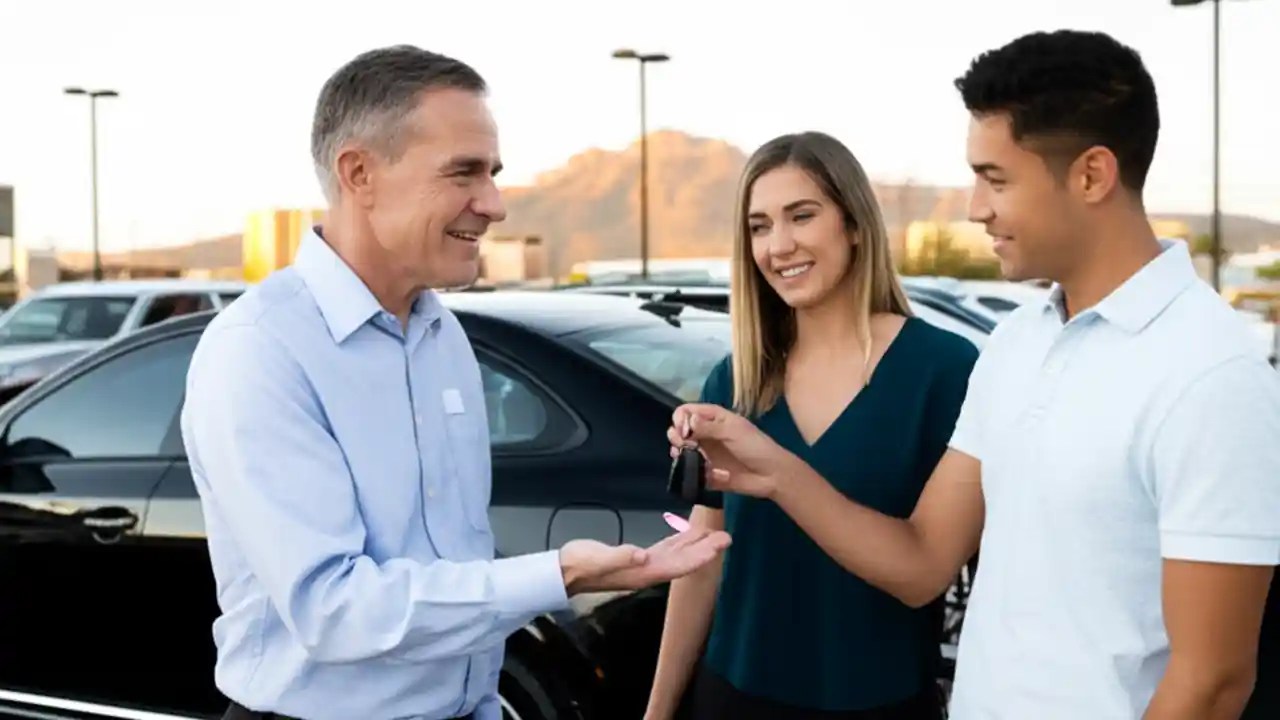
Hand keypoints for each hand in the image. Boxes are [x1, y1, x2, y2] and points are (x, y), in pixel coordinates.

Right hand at [560, 527, 730, 594]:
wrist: (564, 572)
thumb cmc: (580, 565)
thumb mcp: (598, 559)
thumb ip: (620, 557)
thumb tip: (642, 554)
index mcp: (643, 572)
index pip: (679, 565)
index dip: (700, 556)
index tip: (719, 546)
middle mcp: (648, 571)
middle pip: (684, 561)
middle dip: (705, 550)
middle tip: (726, 537)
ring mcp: (642, 565)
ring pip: (676, 555)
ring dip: (695, 545)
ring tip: (713, 534)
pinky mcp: (635, 557)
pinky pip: (664, 550)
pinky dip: (678, 542)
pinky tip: (685, 536)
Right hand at [667, 403, 792, 498]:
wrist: (771, 476)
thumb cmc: (755, 447)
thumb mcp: (733, 431)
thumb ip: (707, 426)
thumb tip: (686, 421)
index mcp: (714, 418)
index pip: (687, 411)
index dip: (681, 418)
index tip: (684, 430)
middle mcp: (706, 433)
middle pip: (679, 429)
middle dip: (676, 435)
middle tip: (684, 444)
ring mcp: (705, 453)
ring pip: (681, 449)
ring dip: (678, 451)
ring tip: (685, 456)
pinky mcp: (705, 472)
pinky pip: (689, 469)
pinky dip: (688, 469)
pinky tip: (696, 471)